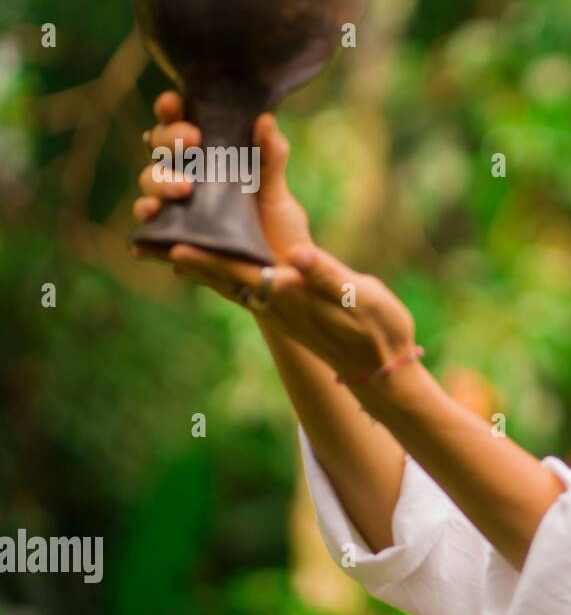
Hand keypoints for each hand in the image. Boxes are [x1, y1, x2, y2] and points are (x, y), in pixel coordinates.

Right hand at [131, 90, 311, 264]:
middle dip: (168, 141)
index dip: (170, 113)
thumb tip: (265, 120)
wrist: (284, 275)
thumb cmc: (278, 228)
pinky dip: (146, 226)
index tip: (174, 101)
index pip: (181, 129)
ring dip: (159, 182)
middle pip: (160, 152)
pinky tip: (151, 220)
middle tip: (191, 141)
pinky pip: (149, 233)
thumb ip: (271, 158)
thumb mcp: (277, 192)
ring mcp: (176, 212)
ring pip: (149, 186)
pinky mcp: (174, 243)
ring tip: (182, 188)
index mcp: (208, 162)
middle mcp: (185, 181)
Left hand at [162, 241, 417, 384]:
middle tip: (144, 245)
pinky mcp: (289, 314)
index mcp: (291, 298)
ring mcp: (281, 313)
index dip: (207, 259)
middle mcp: (277, 308)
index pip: (239, 275)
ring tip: (169, 252)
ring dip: (201, 269)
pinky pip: (245, 290)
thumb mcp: (360, 296)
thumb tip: (295, 257)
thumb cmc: (378, 329)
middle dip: (188, 262)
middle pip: (223, 281)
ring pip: (230, 287)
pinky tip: (220, 269)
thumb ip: (327, 275)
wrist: (383, 369)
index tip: (172, 246)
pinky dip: (224, 276)